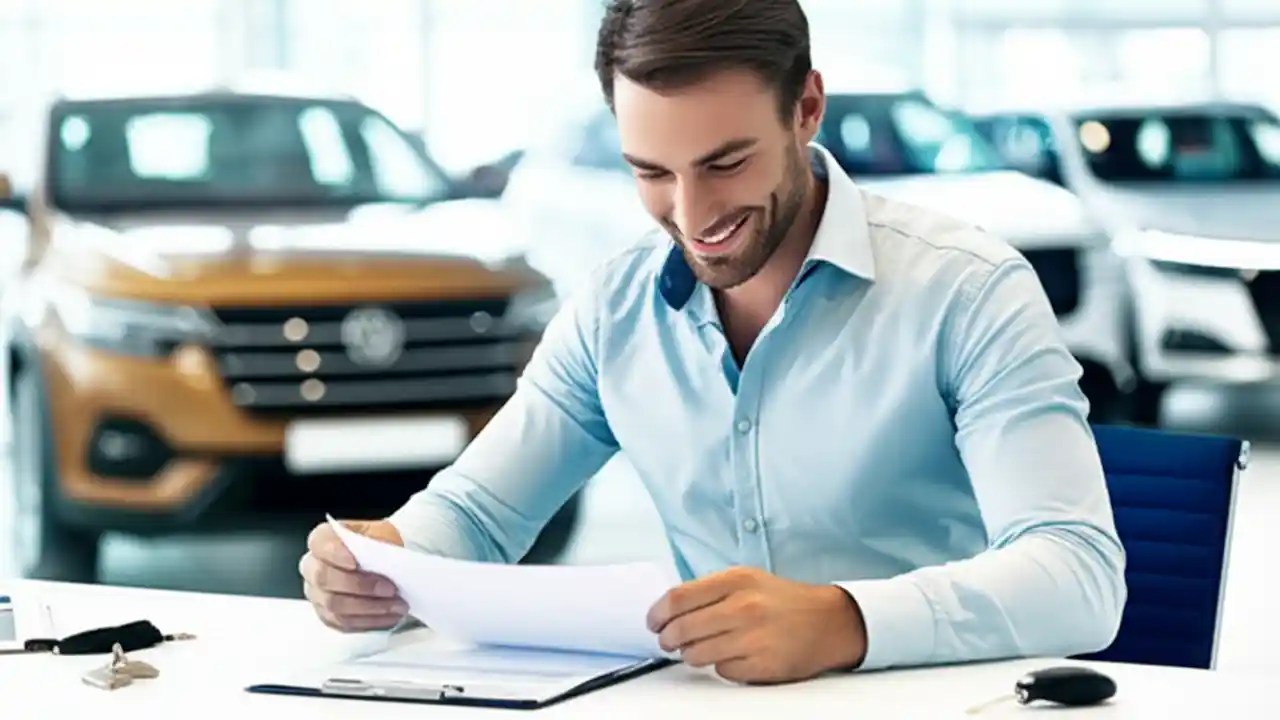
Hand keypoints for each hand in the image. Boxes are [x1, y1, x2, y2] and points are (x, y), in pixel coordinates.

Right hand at [299, 519, 407, 631]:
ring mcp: (317, 593)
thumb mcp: (383, 534)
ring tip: (396, 605)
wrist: (387, 560)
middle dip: (359, 586)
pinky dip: (369, 621)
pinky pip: (343, 623)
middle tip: (389, 588)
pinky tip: (389, 616)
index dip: (333, 553)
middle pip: (324, 579)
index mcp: (323, 539)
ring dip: (369, 608)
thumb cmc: (382, 545)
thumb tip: (380, 560)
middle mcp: (312, 566)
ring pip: (334, 606)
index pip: (318, 543)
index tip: (355, 562)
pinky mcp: (327, 615)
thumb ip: (377, 543)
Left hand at [647, 566, 866, 683]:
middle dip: (668, 639)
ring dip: (691, 655)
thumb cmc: (783, 600)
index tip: (654, 622)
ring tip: (700, 649)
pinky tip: (731, 656)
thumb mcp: (747, 579)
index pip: (678, 598)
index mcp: (736, 581)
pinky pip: (722, 671)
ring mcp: (753, 638)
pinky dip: (721, 666)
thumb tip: (669, 609)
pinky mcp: (763, 665)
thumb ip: (709, 590)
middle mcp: (743, 607)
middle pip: (681, 629)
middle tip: (668, 641)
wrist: (830, 621)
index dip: (658, 614)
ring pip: (696, 655)